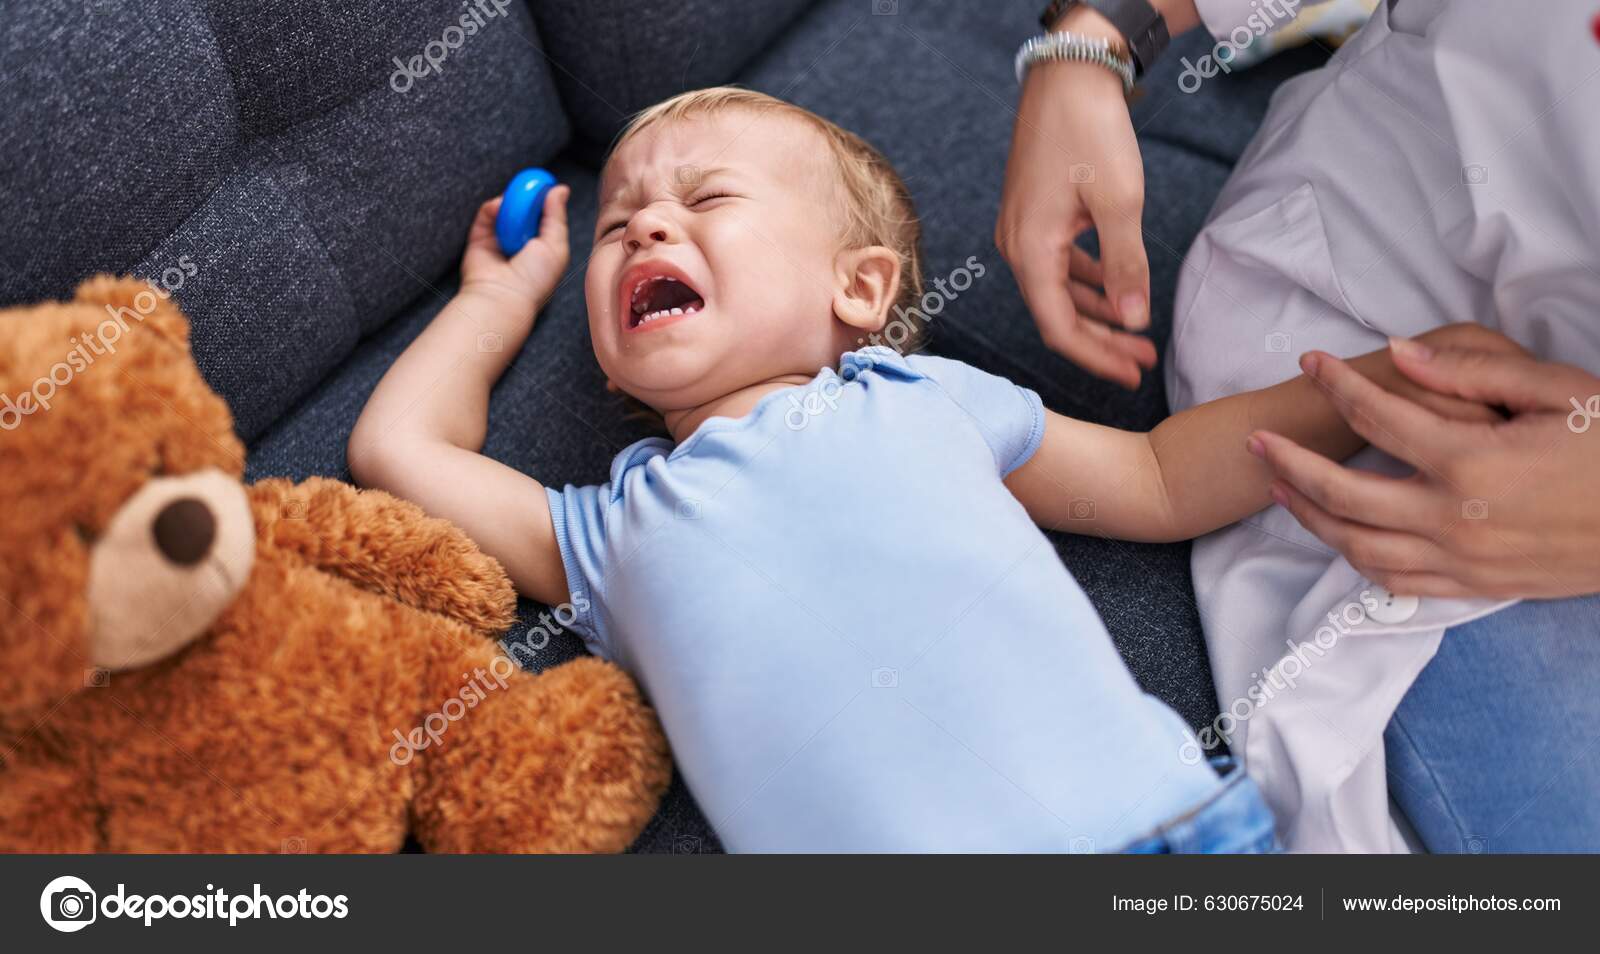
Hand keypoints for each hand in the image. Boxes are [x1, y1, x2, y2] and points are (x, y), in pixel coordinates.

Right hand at [460, 185, 570, 311]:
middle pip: (525, 208)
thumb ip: (556, 216)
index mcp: (544, 246)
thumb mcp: (556, 245)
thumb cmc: (535, 278)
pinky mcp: (480, 237)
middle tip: (529, 188)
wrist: (503, 295)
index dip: (545, 200)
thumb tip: (560, 188)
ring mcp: (501, 239)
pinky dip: (493, 207)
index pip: (546, 216)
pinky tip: (499, 208)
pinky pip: (487, 213)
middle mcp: (522, 242)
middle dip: (527, 197)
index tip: (545, 185)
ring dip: (511, 202)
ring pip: (506, 208)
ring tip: (515, 206)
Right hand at [995, 12, 1155, 387]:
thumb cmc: (1090, 132)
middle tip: (1144, 359)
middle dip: (1102, 340)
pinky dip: (1088, 284)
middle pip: (1058, 315)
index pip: (1060, 328)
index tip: (1134, 374)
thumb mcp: (1120, 202)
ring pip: (1060, 292)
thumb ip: (1126, 266)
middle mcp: (1017, 247)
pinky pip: (1060, 266)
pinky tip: (1117, 291)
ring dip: (1099, 313)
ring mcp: (1023, 232)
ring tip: (1138, 331)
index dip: (1097, 357)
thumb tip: (1133, 321)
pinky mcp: (1035, 217)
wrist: (1068, 75)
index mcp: (1030, 250)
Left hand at [1249, 338, 1599, 598]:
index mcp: (1471, 461)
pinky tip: (1338, 536)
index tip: (1311, 360)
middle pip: (1341, 492)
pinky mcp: (1476, 587)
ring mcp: (1462, 561)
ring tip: (1280, 488)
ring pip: (1357, 546)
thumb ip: (1470, 372)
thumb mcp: (1558, 390)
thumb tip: (1397, 352)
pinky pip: (1395, 582)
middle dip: (1290, 462)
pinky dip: (1355, 559)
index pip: (1376, 415)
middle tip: (1255, 441)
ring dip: (1309, 517)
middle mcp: (1454, 518)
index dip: (1336, 383)